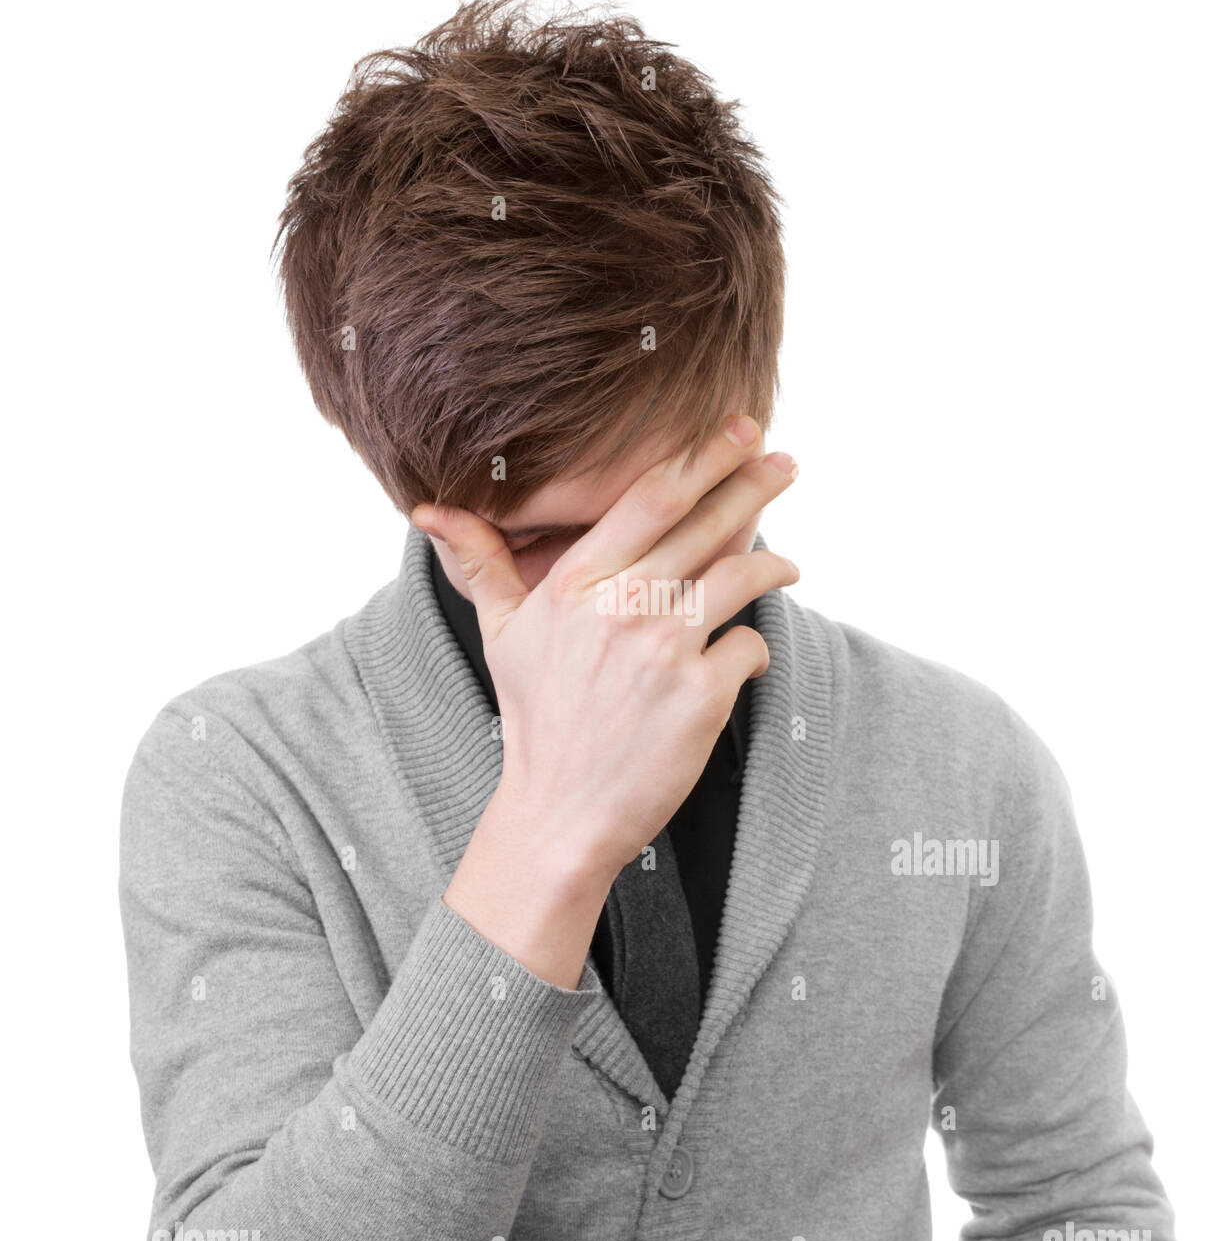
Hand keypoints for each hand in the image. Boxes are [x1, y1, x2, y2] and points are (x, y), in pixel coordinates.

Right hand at [411, 418, 798, 982]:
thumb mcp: (500, 634)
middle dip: (753, 484)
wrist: (560, 812)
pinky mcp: (701, 696)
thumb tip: (429, 508)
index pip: (648, 498)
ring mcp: (664, 650)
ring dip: (774, 561)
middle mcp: (621, 606)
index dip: (702, 457)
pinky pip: (750, 645)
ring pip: (740, 575)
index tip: (739, 428)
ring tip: (787, 562)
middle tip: (784, 462)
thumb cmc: (535, 719)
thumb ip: (481, 561)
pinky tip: (747, 653)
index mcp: (576, 584)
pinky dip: (756, 647)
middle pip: (705, 523)